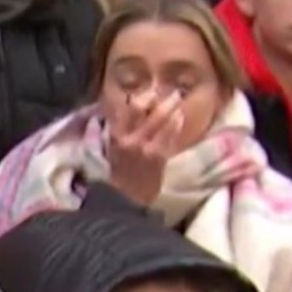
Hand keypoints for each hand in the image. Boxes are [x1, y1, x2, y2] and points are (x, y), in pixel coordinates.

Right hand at [104, 88, 185, 207]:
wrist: (125, 200)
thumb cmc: (117, 174)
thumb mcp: (111, 149)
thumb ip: (119, 129)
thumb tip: (125, 108)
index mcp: (116, 136)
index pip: (129, 109)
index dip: (142, 97)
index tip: (151, 92)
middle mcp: (131, 140)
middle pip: (148, 111)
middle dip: (162, 100)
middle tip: (172, 93)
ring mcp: (147, 148)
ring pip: (163, 121)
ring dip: (172, 109)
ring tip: (178, 101)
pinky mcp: (160, 158)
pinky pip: (171, 136)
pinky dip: (176, 125)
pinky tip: (180, 117)